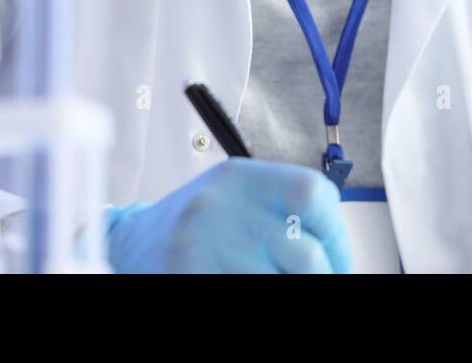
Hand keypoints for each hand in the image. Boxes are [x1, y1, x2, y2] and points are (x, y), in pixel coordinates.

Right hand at [106, 158, 351, 272]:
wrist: (132, 242)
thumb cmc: (198, 223)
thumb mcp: (238, 197)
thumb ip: (284, 211)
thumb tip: (337, 254)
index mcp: (240, 177)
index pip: (312, 194)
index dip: (337, 233)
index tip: (339, 259)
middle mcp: (220, 206)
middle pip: (304, 251)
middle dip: (321, 274)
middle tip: (321, 277)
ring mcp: (202, 245)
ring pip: (278, 281)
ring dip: (288, 284)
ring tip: (274, 276)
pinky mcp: (188, 276)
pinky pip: (244, 292)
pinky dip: (260, 293)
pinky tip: (249, 281)